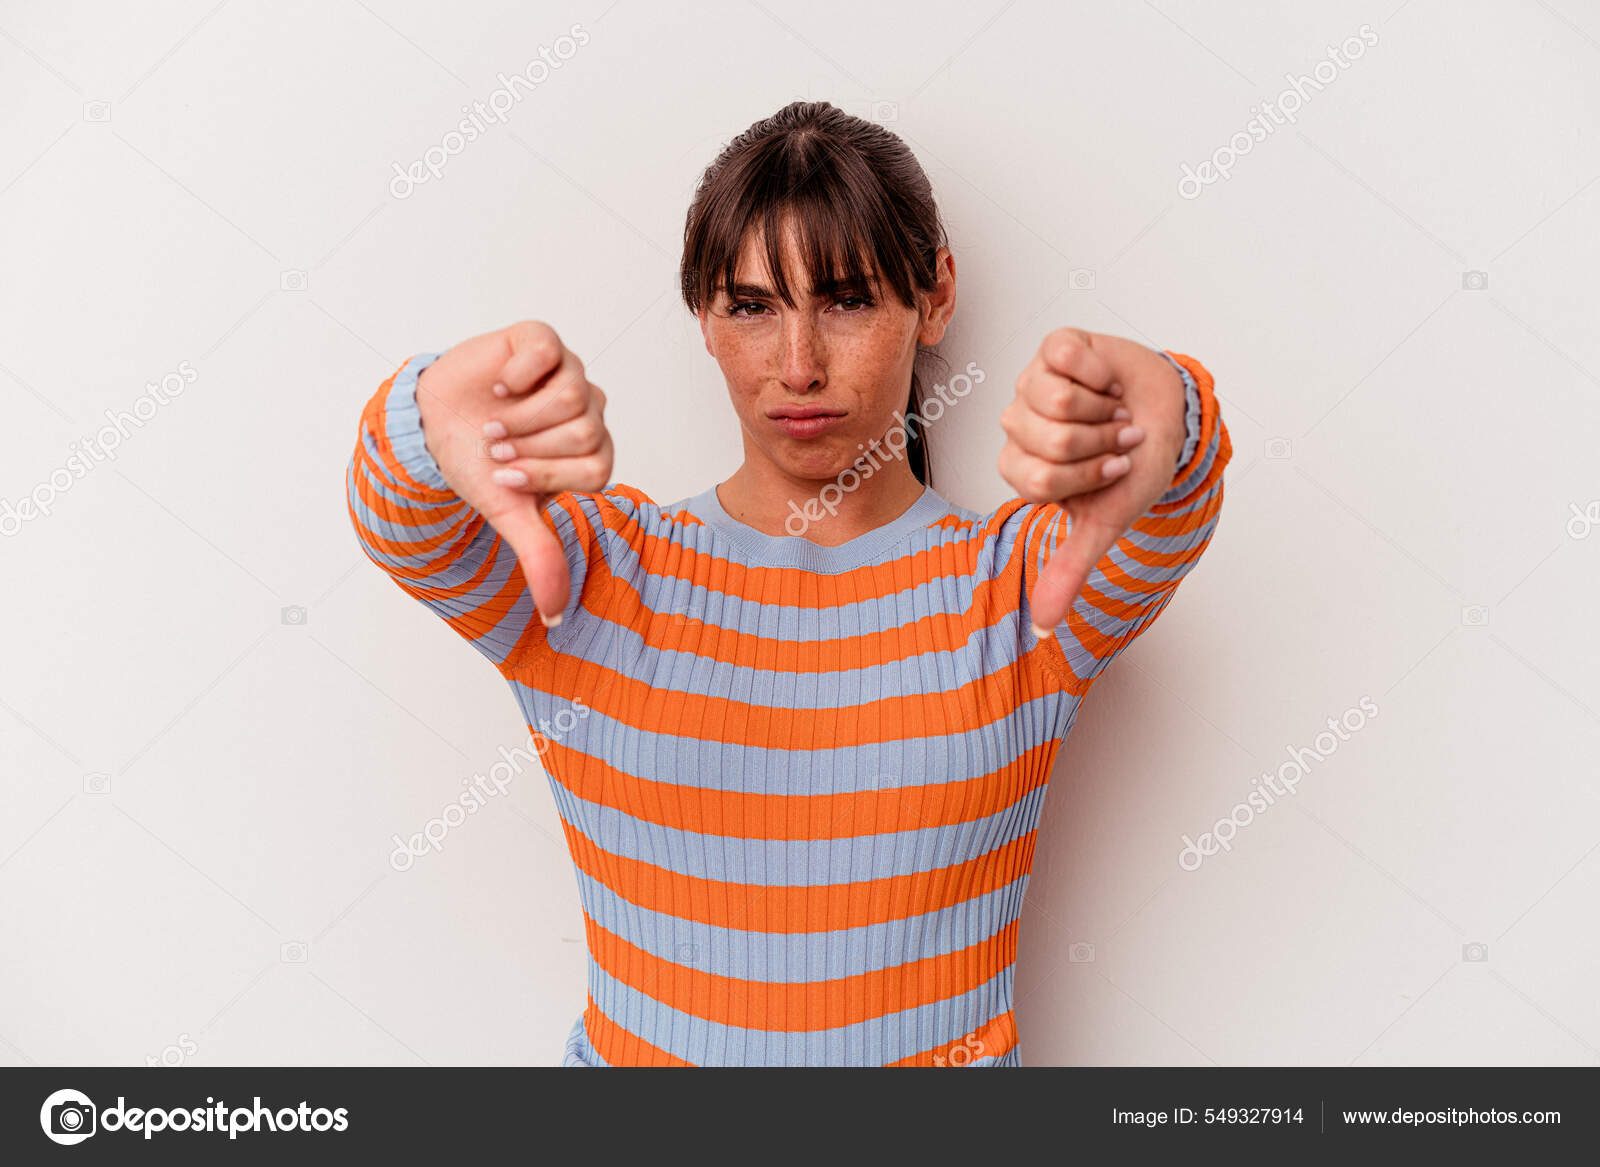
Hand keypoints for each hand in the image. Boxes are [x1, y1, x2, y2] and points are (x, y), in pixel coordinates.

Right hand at [415, 320, 611, 625]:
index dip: (546, 475)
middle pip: (586, 432)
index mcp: (591, 455)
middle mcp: (589, 413)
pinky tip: (498, 386)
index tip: (505, 477)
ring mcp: (569, 374)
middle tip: (494, 447)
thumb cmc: (476, 465)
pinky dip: (517, 375)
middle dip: (529, 446)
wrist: (432, 424)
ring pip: (572, 395)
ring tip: (492, 420)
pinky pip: (549, 351)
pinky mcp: (543, 342)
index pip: (595, 469)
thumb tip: (556, 616)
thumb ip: (541, 557)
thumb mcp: (507, 514)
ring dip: (520, 416)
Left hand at [997, 328, 1187, 637]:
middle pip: (1048, 441)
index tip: (1113, 470)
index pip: (1038, 479)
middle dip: (1100, 444)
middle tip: (1117, 439)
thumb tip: (1044, 627)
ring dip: (1102, 409)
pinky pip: (1064, 357)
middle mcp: (1018, 425)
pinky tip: (1108, 379)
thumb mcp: (1105, 521)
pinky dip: (1099, 370)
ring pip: (1054, 398)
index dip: (1086, 476)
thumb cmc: (1135, 464)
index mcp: (1022, 467)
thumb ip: (1071, 569)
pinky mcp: (1054, 347)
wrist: (1170, 414)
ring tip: (1115, 411)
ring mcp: (1031, 383)